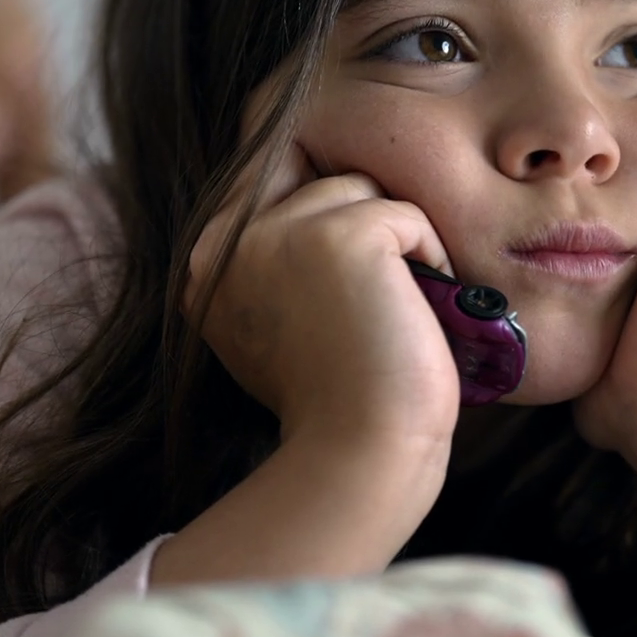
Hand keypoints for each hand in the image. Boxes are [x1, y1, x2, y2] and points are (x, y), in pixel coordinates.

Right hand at [186, 146, 461, 447]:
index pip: (269, 187)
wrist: (359, 453)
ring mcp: (279, 235)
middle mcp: (229, 243)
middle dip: (361, 229)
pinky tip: (419, 311)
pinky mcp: (338, 237)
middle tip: (378, 302)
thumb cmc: (336, 406)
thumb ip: (277, 269)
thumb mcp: (276, 330)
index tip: (352, 282)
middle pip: (316, 183)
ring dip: (395, 241)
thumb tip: (327, 210)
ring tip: (398, 307)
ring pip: (359, 190)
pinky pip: (404, 214)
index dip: (324, 219)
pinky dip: (430, 257)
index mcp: (205, 268)